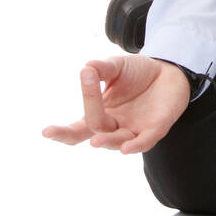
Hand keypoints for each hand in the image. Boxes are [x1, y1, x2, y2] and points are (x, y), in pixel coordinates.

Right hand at [41, 55, 190, 155]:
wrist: (169, 71)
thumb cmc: (138, 73)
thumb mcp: (117, 66)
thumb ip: (102, 68)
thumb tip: (87, 67)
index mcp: (100, 114)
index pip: (77, 128)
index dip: (61, 133)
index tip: (46, 131)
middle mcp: (114, 127)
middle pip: (94, 131)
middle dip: (80, 129)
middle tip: (61, 126)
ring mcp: (134, 130)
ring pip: (117, 141)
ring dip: (107, 141)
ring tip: (95, 141)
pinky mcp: (155, 129)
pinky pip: (144, 141)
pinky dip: (136, 145)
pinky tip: (126, 148)